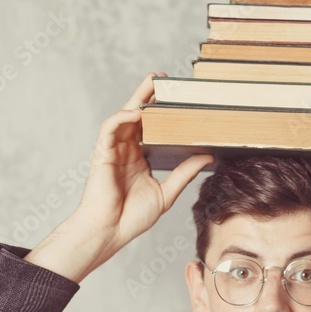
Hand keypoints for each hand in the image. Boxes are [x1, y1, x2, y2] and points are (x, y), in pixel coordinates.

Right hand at [71, 71, 214, 253]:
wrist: (110, 232)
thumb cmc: (132, 217)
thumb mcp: (167, 193)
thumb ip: (184, 173)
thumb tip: (208, 156)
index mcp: (140, 156)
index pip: (152, 127)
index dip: (162, 111)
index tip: (179, 98)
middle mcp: (126, 149)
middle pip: (138, 115)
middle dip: (149, 95)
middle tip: (165, 79)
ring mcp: (113, 150)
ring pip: (124, 115)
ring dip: (137, 98)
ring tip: (152, 83)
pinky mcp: (102, 153)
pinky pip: (110, 128)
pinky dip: (121, 118)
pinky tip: (135, 113)